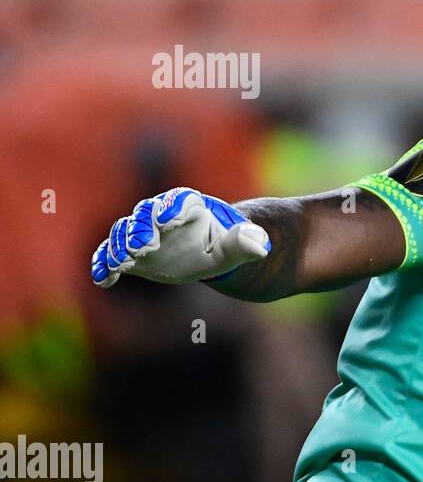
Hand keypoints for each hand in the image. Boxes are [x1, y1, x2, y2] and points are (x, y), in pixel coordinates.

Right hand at [91, 187, 270, 287]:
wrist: (208, 252)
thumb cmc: (224, 244)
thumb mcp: (238, 246)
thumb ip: (246, 243)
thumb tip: (261, 245)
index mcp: (188, 205)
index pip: (178, 201)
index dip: (171, 208)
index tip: (168, 220)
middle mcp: (159, 214)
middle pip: (144, 215)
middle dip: (141, 229)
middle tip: (144, 246)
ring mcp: (142, 233)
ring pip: (124, 233)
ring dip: (120, 246)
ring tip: (123, 261)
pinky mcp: (131, 254)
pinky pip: (111, 255)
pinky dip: (104, 265)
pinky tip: (102, 280)